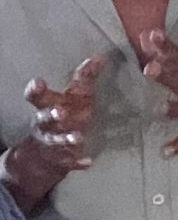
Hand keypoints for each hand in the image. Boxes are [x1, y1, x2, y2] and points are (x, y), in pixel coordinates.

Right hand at [14, 56, 107, 182]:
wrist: (45, 154)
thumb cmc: (66, 116)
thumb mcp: (74, 97)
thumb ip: (84, 79)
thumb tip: (101, 57)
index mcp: (47, 106)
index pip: (36, 96)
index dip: (35, 89)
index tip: (38, 81)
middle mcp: (45, 124)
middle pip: (43, 118)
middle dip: (51, 115)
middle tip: (61, 112)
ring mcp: (52, 142)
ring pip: (56, 140)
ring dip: (67, 138)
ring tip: (79, 138)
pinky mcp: (61, 159)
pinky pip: (69, 162)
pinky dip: (78, 162)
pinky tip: (88, 162)